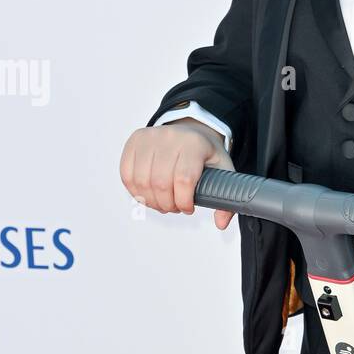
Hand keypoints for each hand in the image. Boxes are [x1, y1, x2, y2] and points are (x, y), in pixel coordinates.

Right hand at [119, 118, 236, 229]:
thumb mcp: (223, 170)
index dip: (184, 202)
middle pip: (161, 183)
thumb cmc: (205, 154)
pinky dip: (136, 192)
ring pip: (142, 182)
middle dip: (167, 205)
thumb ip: (226, 198)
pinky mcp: (134, 142)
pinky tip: (148, 195)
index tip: (188, 208)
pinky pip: (127, 175)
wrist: (190, 130)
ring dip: (151, 201)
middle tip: (174, 207)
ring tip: (162, 203)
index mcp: (194, 144)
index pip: (184, 180)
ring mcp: (149, 138)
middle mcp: (170, 137)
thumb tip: (221, 223)